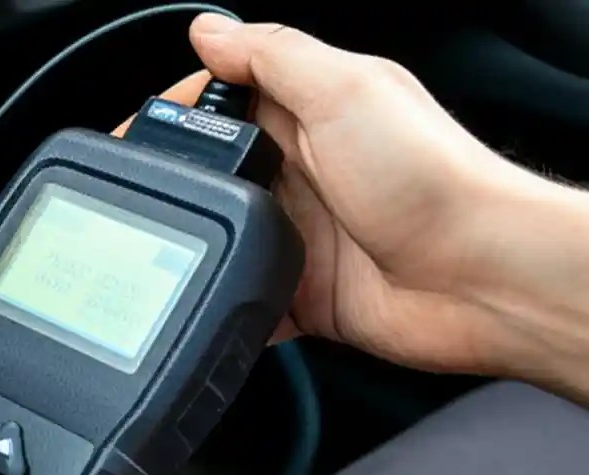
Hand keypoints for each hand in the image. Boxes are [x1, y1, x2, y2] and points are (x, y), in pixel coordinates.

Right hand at [122, 16, 588, 400]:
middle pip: (216, 169)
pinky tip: (218, 300)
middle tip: (141, 199)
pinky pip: (250, 296)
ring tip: (171, 252)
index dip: (177, 109)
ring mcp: (306, 232)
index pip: (225, 96)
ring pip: (227, 235)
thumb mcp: (345, 91)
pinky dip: (231, 301)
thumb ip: (271, 58)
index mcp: (313, 110)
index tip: (134, 132)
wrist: (482, 281)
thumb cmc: (434, 181)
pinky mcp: (308, 292)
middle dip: (180, 183)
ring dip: (203, 244)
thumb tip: (208, 29)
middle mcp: (306, 168)